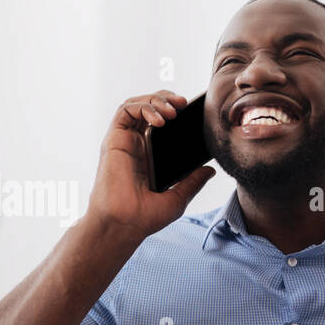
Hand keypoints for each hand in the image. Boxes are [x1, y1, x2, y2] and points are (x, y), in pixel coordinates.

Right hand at [85, 90, 215, 239]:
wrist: (125, 225)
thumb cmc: (144, 217)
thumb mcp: (178, 198)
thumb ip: (193, 182)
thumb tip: (211, 170)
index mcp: (150, 156)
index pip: (162, 123)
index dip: (175, 112)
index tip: (193, 113)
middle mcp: (136, 145)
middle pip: (149, 108)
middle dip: (166, 99)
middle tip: (183, 103)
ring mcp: (125, 141)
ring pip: (137, 105)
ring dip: (156, 100)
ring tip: (174, 110)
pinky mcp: (114, 140)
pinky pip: (125, 111)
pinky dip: (143, 107)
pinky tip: (160, 119)